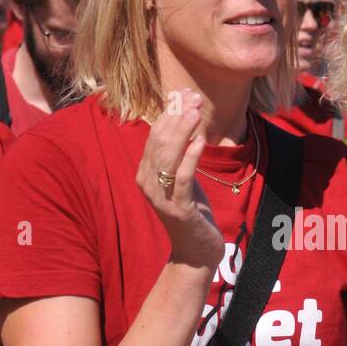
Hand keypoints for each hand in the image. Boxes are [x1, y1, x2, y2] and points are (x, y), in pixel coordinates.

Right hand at [137, 88, 223, 270]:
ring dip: (182, 131)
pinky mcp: (178, 208)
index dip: (169, 113)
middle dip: (177, 117)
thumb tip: (185, 117)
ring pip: (168, 156)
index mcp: (146, 173)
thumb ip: (180, 153)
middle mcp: (148, 183)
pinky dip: (191, 157)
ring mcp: (161, 197)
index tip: (185, 93)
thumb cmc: (191, 212)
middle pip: (159, 142)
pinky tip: (200, 141)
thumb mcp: (182, 178)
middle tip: (194, 97)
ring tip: (196, 112)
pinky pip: (182, 178)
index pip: (154, 136)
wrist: (195, 251)